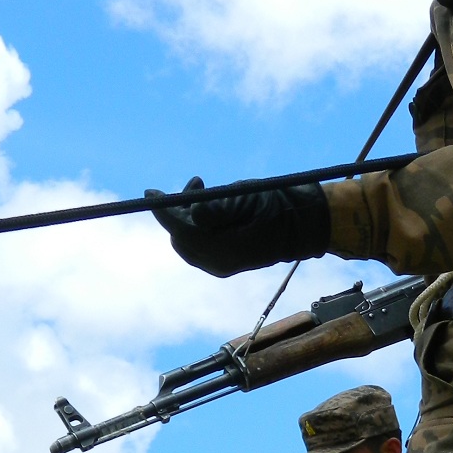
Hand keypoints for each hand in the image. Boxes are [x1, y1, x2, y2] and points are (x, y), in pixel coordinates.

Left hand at [146, 177, 330, 277]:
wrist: (302, 224)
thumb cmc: (277, 206)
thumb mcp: (246, 198)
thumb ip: (217, 207)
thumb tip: (191, 212)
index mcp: (224, 249)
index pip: (181, 230)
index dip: (162, 210)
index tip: (150, 192)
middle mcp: (219, 263)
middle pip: (180, 238)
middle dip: (176, 212)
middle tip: (193, 186)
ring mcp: (222, 266)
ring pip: (187, 242)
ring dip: (187, 217)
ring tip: (203, 190)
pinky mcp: (225, 263)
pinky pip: (198, 247)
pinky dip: (196, 227)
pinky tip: (210, 209)